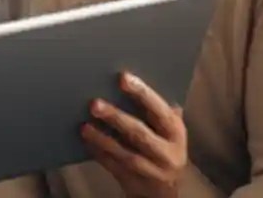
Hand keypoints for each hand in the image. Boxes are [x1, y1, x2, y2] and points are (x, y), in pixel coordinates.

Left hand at [81, 72, 186, 197]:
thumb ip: (159, 110)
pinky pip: (114, 167)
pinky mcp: (135, 184)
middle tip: (94, 103)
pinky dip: (100, 154)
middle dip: (116, 117)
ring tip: (85, 126)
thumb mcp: (169, 131)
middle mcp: (168, 153)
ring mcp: (152, 171)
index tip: (122, 77)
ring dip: (103, 139)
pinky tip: (87, 141)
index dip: (142, 93)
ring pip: (126, 154)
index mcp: (177, 133)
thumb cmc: (164, 150)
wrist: (164, 193)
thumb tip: (136, 81)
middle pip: (140, 133)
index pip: (160, 110)